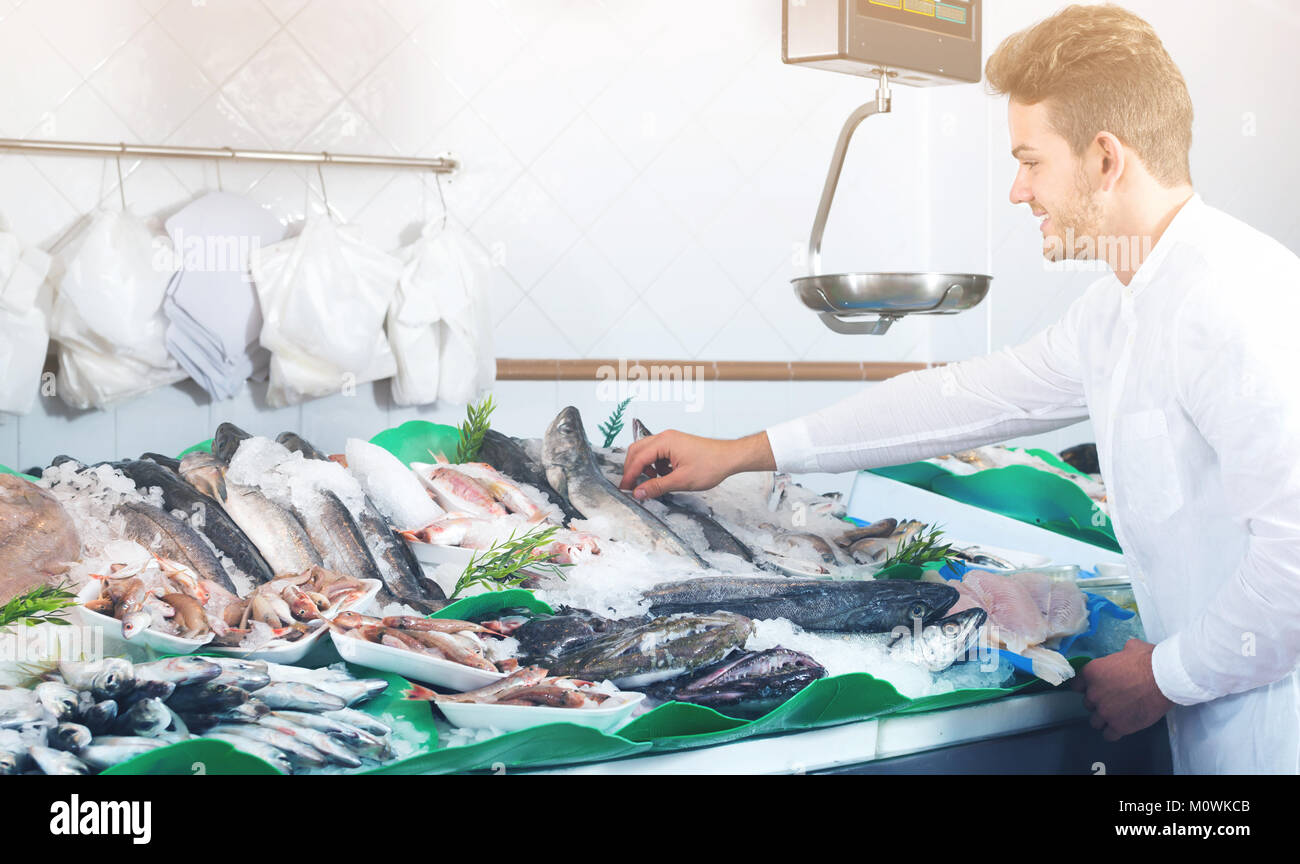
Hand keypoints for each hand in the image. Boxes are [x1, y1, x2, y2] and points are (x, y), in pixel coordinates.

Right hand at [619, 430, 774, 499]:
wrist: (729, 457)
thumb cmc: (710, 465)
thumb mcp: (681, 481)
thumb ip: (657, 486)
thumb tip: (638, 493)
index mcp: (664, 442)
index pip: (638, 458)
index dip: (629, 475)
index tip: (625, 489)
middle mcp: (665, 437)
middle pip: (637, 450)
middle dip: (633, 469)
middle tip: (633, 486)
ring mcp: (670, 439)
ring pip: (646, 452)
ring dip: (645, 467)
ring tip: (655, 481)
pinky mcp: (675, 444)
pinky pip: (657, 453)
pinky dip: (655, 465)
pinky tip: (665, 475)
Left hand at [1071, 638, 1173, 741]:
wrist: (1164, 679)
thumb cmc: (1148, 661)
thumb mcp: (1130, 648)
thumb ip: (1120, 653)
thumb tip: (1126, 652)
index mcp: (1092, 672)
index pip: (1077, 685)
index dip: (1087, 687)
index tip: (1096, 688)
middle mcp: (1094, 693)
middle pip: (1088, 703)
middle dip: (1099, 702)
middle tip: (1113, 700)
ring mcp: (1105, 711)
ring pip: (1095, 721)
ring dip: (1104, 719)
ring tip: (1117, 715)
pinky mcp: (1119, 726)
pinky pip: (1109, 735)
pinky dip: (1113, 732)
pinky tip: (1121, 727)